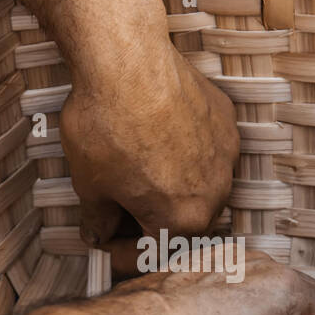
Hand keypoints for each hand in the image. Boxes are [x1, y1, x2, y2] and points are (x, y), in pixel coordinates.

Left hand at [60, 24, 238, 244]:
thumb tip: (97, 232)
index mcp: (182, 221)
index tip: (104, 243)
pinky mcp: (225, 122)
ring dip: (172, 189)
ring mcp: (225, 157)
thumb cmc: (105, 127)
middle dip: (150, 221)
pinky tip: (157, 138)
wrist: (127, 61)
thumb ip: (98, 218)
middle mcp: (215, 195)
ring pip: (199, 187)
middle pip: (183, 223)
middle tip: (118, 210)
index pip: (153, 254)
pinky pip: (207, 150)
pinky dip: (185, 153)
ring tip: (139, 173)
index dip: (121, 254)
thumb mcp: (89, 184)